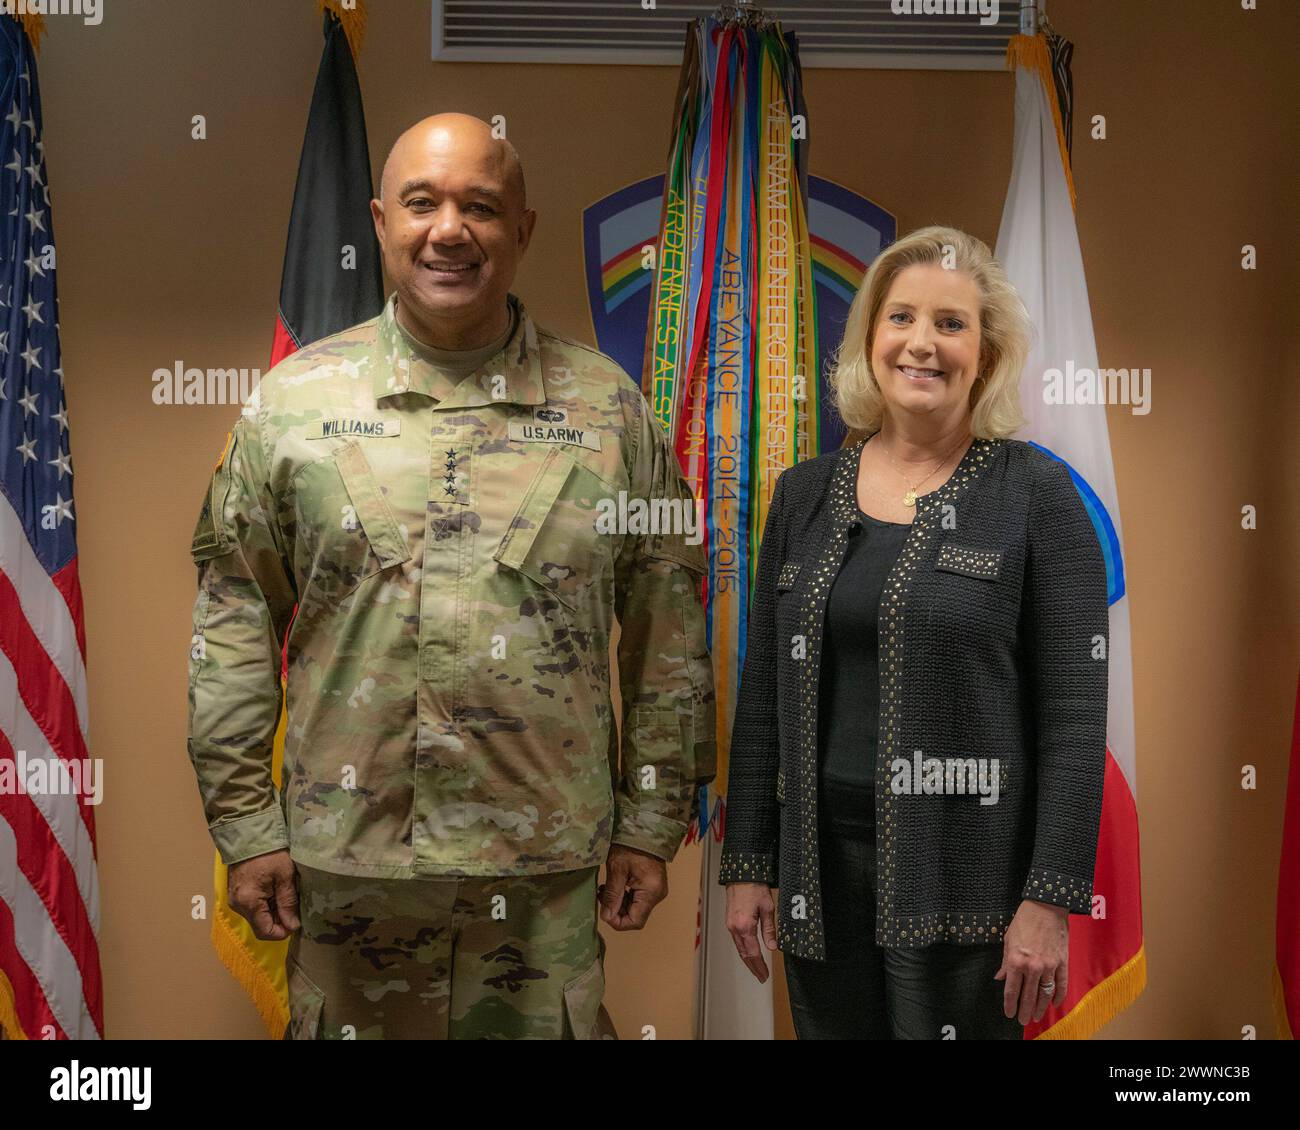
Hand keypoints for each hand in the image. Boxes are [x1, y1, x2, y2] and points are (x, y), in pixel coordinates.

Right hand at [228, 850, 299, 940]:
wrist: (250, 833)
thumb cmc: (270, 853)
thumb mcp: (285, 877)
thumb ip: (288, 903)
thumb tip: (292, 926)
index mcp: (248, 903)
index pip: (265, 932)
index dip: (282, 931)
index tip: (297, 922)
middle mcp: (238, 905)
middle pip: (261, 925)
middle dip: (280, 920)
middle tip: (295, 905)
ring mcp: (236, 899)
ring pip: (259, 916)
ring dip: (275, 911)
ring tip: (287, 894)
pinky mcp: (237, 892)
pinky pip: (254, 906)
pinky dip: (267, 903)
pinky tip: (278, 890)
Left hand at [599, 844, 667, 930]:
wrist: (644, 828)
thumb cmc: (631, 844)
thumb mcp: (616, 869)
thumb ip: (612, 895)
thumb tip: (606, 916)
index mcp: (651, 892)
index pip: (635, 921)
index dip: (617, 921)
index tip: (604, 911)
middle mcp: (657, 894)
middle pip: (635, 916)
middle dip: (616, 910)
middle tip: (601, 896)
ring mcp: (657, 890)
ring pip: (636, 908)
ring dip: (619, 903)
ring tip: (605, 889)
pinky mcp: (653, 885)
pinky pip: (638, 899)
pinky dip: (625, 896)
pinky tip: (615, 886)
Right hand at [725, 883, 777, 982]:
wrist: (741, 874)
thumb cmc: (754, 887)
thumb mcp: (768, 908)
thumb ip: (769, 930)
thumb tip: (773, 947)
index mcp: (745, 927)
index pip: (753, 953)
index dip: (760, 967)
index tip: (765, 976)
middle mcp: (735, 928)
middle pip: (744, 954)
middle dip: (753, 967)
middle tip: (761, 977)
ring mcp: (730, 925)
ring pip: (739, 949)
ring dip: (747, 961)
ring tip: (756, 969)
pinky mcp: (729, 921)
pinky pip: (736, 941)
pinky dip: (743, 950)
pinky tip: (748, 953)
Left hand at [994, 899, 1068, 1023]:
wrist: (1046, 907)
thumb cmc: (1024, 921)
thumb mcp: (1008, 939)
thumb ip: (1005, 961)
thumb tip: (1001, 977)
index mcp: (1016, 960)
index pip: (1012, 990)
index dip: (1010, 1004)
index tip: (1009, 1013)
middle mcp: (1033, 966)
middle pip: (1029, 996)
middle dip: (1025, 1010)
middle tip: (1023, 1020)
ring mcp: (1049, 965)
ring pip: (1045, 994)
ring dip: (1040, 1007)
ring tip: (1036, 1016)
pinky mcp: (1062, 962)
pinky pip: (1061, 984)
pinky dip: (1059, 996)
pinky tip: (1055, 1003)